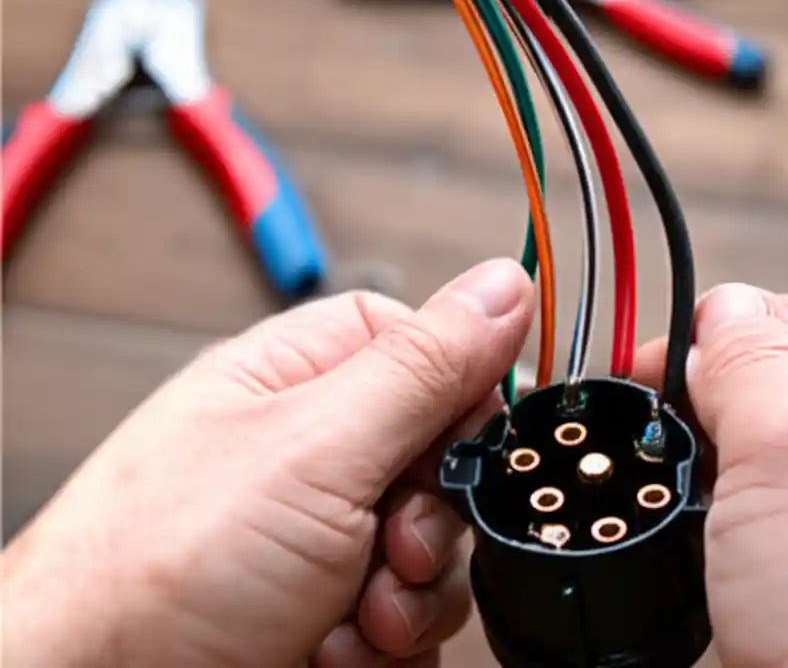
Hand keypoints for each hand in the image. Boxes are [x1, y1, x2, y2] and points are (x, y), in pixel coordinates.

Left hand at [3, 259, 533, 667]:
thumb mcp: (316, 448)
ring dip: (413, 596)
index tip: (471, 442)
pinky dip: (390, 647)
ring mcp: (318, 546)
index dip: (463, 396)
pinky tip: (336, 652)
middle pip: (441, 463)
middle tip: (396, 547)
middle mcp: (309, 462)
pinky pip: (412, 621)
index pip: (422, 350)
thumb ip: (423, 367)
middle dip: (433, 520)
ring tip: (357, 617)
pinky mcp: (330, 619)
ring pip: (435, 553)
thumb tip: (503, 286)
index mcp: (295, 385)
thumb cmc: (153, 575)